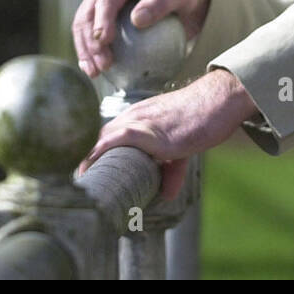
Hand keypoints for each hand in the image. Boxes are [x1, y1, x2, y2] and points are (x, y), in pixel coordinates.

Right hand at [72, 0, 210, 77]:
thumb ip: (161, 2)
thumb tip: (137, 20)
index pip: (106, 0)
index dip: (102, 22)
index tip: (106, 43)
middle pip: (87, 14)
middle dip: (90, 42)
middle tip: (102, 66)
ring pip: (82, 26)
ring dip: (85, 51)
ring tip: (95, 72)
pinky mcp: (98, 13)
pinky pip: (88, 34)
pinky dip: (88, 53)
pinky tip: (92, 70)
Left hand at [79, 69, 259, 199]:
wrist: (221, 98)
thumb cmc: (204, 117)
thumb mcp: (183, 148)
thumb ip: (171, 170)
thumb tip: (166, 195)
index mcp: (138, 117)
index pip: (104, 135)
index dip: (89, 154)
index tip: (80, 173)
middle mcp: (133, 116)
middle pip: (95, 137)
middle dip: (81, 160)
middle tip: (72, 183)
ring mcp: (140, 121)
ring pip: (101, 138)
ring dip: (85, 160)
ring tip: (74, 182)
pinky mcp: (150, 131)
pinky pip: (116, 139)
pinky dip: (99, 152)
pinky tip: (87, 166)